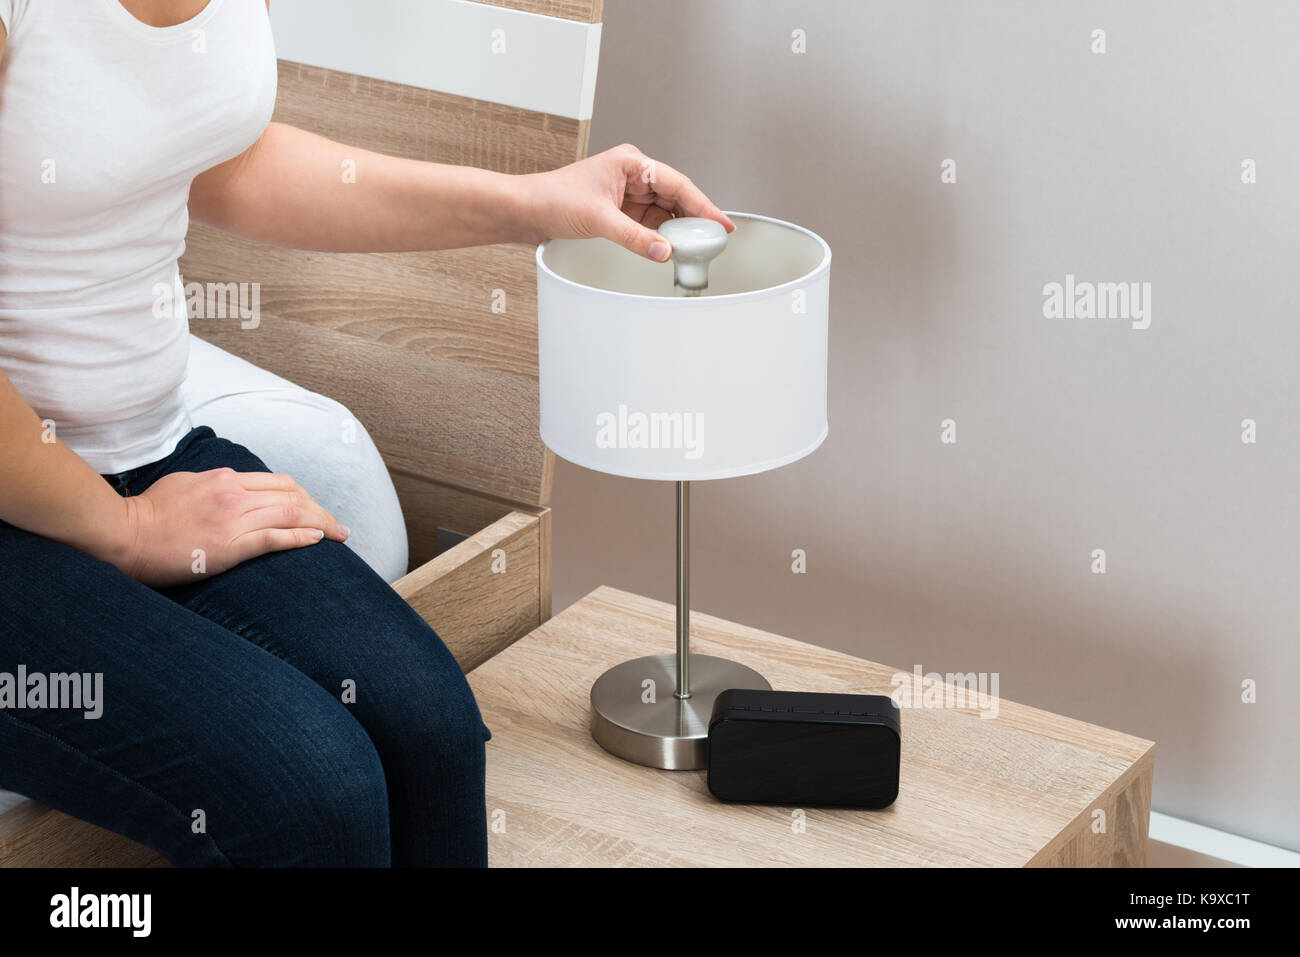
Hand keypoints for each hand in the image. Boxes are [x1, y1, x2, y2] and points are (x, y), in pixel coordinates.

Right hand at [118, 468, 348, 586]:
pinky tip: (316, 541)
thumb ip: (215, 485)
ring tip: (339, 535)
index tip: (319, 510)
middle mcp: (233, 493)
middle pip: (293, 496)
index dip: (306, 496)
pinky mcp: (228, 545)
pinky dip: (299, 538)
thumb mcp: (186, 483)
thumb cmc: (149, 513)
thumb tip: (234, 487)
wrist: (122, 534)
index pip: (279, 483)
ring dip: (320, 524)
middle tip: (339, 528)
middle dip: (321, 511)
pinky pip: (273, 538)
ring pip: (290, 514)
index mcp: (225, 478)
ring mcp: (232, 518)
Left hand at [525, 143, 734, 260]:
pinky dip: (663, 237)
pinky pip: (652, 224)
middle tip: (713, 241)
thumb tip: (664, 251)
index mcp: (631, 162)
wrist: (526, 210)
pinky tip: (671, 249)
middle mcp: (633, 174)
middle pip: (677, 197)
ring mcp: (629, 193)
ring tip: (694, 249)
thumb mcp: (599, 219)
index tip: (721, 223)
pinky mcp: (622, 211)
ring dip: (678, 231)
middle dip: (694, 220)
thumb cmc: (552, 198)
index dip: (703, 205)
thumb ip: (635, 238)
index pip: (677, 184)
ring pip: (666, 212)